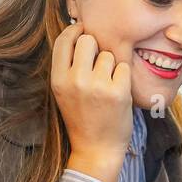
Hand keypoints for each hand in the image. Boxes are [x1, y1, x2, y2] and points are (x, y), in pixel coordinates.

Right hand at [50, 22, 132, 181]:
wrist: (96, 150)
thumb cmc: (82, 118)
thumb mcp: (64, 92)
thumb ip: (68, 66)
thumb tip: (79, 31)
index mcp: (58, 79)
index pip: (64, 40)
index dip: (75, 31)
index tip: (83, 30)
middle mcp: (75, 80)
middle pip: (88, 40)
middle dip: (96, 48)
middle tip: (98, 65)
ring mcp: (98, 86)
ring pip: (108, 54)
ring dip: (111, 65)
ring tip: (107, 84)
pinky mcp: (118, 92)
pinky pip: (124, 67)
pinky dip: (123, 76)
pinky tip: (118, 91)